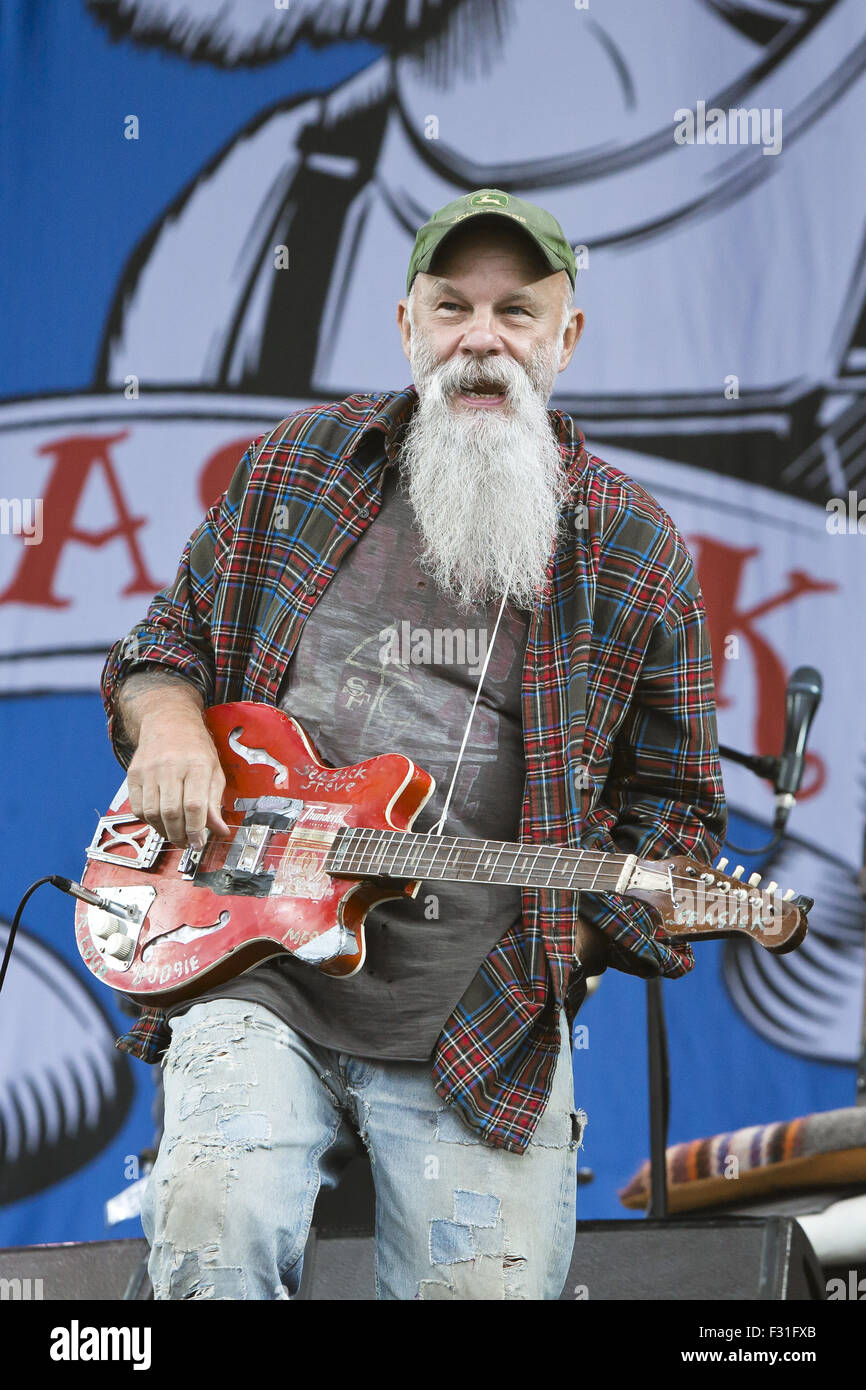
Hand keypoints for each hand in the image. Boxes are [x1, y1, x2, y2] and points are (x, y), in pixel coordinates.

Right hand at [127, 707, 230, 847]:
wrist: (168, 722)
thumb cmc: (195, 747)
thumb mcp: (215, 771)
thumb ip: (215, 802)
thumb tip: (219, 831)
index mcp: (197, 765)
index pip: (194, 805)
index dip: (196, 830)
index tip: (198, 843)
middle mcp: (171, 767)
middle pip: (172, 812)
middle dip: (180, 835)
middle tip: (187, 843)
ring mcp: (149, 771)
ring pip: (153, 813)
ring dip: (164, 832)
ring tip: (175, 835)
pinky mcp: (133, 775)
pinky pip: (138, 808)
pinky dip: (150, 822)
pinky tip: (160, 822)